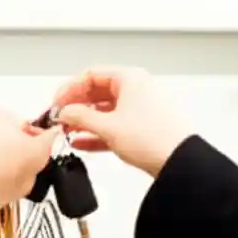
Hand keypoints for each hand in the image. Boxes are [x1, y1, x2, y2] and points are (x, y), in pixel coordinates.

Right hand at [53, 66, 194, 176]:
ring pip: (105, 110)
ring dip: (85, 121)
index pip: (91, 75)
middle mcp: (136, 90)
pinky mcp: (142, 128)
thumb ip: (80, 117)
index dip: (70, 88)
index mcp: (130, 79)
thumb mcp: (108, 126)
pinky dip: (97, 132)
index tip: (58, 103)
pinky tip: (82, 142)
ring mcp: (140, 109)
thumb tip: (65, 112)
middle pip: (97, 92)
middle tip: (61, 118)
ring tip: (69, 132)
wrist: (180, 162)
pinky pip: (114, 125)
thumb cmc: (154, 138)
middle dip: (76, 106)